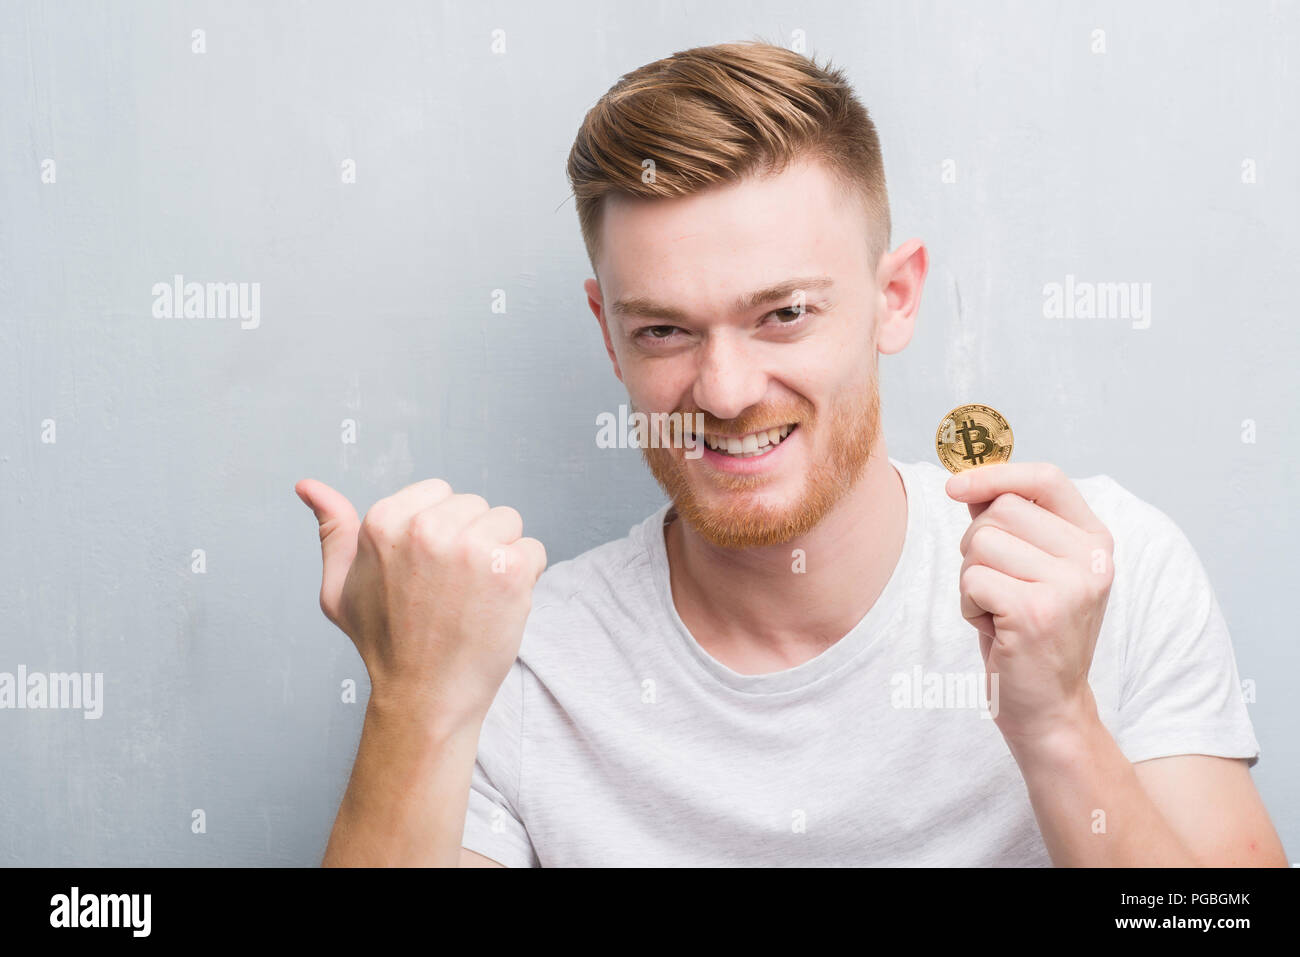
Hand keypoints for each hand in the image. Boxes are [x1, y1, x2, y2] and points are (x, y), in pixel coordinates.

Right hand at [295, 477, 546, 725]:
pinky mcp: (508, 568)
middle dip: (471, 539)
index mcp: (384, 521)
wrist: (425, 697)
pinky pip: (533, 549)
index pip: (439, 491)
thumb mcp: (339, 587)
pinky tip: (497, 605)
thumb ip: (332, 531)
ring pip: (507, 522)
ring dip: (500, 555)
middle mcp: (426, 527)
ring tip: (474, 596)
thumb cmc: (384, 644)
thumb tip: (309, 485)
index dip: (441, 530)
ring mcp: (470, 547)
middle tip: (451, 590)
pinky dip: (525, 576)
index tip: (429, 570)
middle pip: (475, 505)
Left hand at [945, 462, 1113, 749]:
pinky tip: (995, 628)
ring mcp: (1069, 585)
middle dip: (976, 545)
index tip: (955, 486)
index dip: (996, 473)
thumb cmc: (1031, 634)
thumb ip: (1009, 524)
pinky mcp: (1037, 612)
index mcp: (1095, 541)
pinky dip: (969, 605)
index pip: (1046, 478)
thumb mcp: (1030, 570)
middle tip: (996, 585)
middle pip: (1000, 510)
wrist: (1049, 708)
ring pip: (980, 544)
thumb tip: (968, 480)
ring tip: (1000, 610)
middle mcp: (1092, 559)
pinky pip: (972, 580)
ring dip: (972, 579)